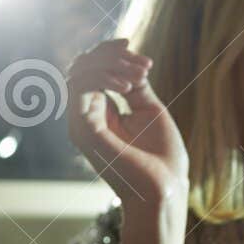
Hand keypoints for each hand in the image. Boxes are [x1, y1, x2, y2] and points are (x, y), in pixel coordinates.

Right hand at [65, 39, 189, 204]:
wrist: (165, 190)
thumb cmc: (162, 158)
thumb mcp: (150, 111)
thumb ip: (135, 85)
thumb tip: (126, 60)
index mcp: (101, 113)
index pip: (92, 70)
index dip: (112, 54)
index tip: (141, 56)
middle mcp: (85, 116)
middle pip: (82, 66)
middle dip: (112, 55)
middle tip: (145, 65)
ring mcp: (80, 123)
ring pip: (78, 71)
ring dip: (110, 63)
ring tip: (140, 75)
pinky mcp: (81, 129)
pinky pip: (79, 86)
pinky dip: (103, 76)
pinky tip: (128, 86)